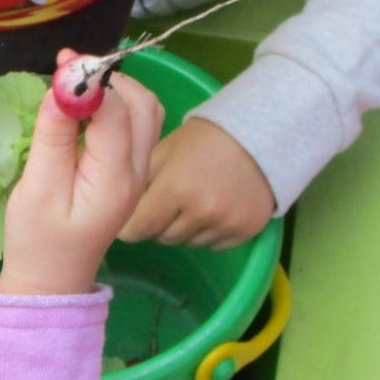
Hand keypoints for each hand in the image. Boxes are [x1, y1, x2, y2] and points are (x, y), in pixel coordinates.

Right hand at [0, 72, 162, 294]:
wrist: (52, 280)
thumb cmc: (38, 240)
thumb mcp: (37, 188)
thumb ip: (53, 136)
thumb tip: (63, 87)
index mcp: (116, 178)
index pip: (115, 111)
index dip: (90, 81)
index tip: (61, 64)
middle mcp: (138, 171)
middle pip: (142, 104)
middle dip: (110, 78)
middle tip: (70, 69)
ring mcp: (139, 172)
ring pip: (145, 112)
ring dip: (116, 89)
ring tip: (77, 84)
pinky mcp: (130, 171)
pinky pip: (136, 125)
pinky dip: (116, 105)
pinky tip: (85, 106)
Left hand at [119, 118, 275, 249]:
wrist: (261, 134)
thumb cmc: (204, 139)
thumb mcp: (164, 150)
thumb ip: (140, 180)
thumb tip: (117, 207)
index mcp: (175, 189)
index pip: (138, 229)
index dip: (131, 226)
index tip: (131, 221)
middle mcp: (200, 212)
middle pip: (162, 238)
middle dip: (158, 224)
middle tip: (166, 204)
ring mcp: (225, 224)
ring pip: (188, 243)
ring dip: (183, 229)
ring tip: (192, 202)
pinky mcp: (246, 231)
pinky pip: (213, 245)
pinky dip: (209, 232)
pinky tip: (215, 208)